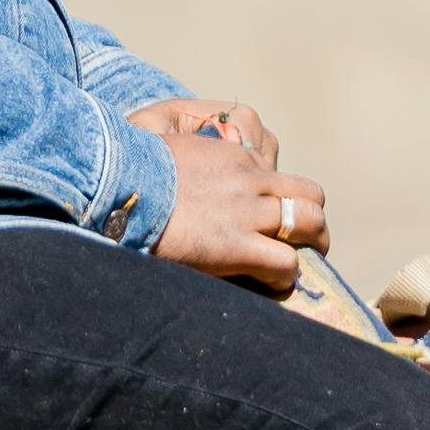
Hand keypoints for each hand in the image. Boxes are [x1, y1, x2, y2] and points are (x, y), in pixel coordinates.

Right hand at [137, 101, 326, 292]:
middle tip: (302, 241)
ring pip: (309, 223)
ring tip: (299, 263)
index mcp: (232, 155)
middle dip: (311, 219)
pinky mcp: (236, 246)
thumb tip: (177, 172)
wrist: (118, 185)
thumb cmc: (129, 169)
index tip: (267, 213)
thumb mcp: (163, 147)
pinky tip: (270, 283)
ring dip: (311, 245)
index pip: (277, 170)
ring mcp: (247, 212)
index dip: (278, 195)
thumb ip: (184, 158)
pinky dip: (283, 276)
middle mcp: (249, 180)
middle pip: (309, 194)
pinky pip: (284, 263)